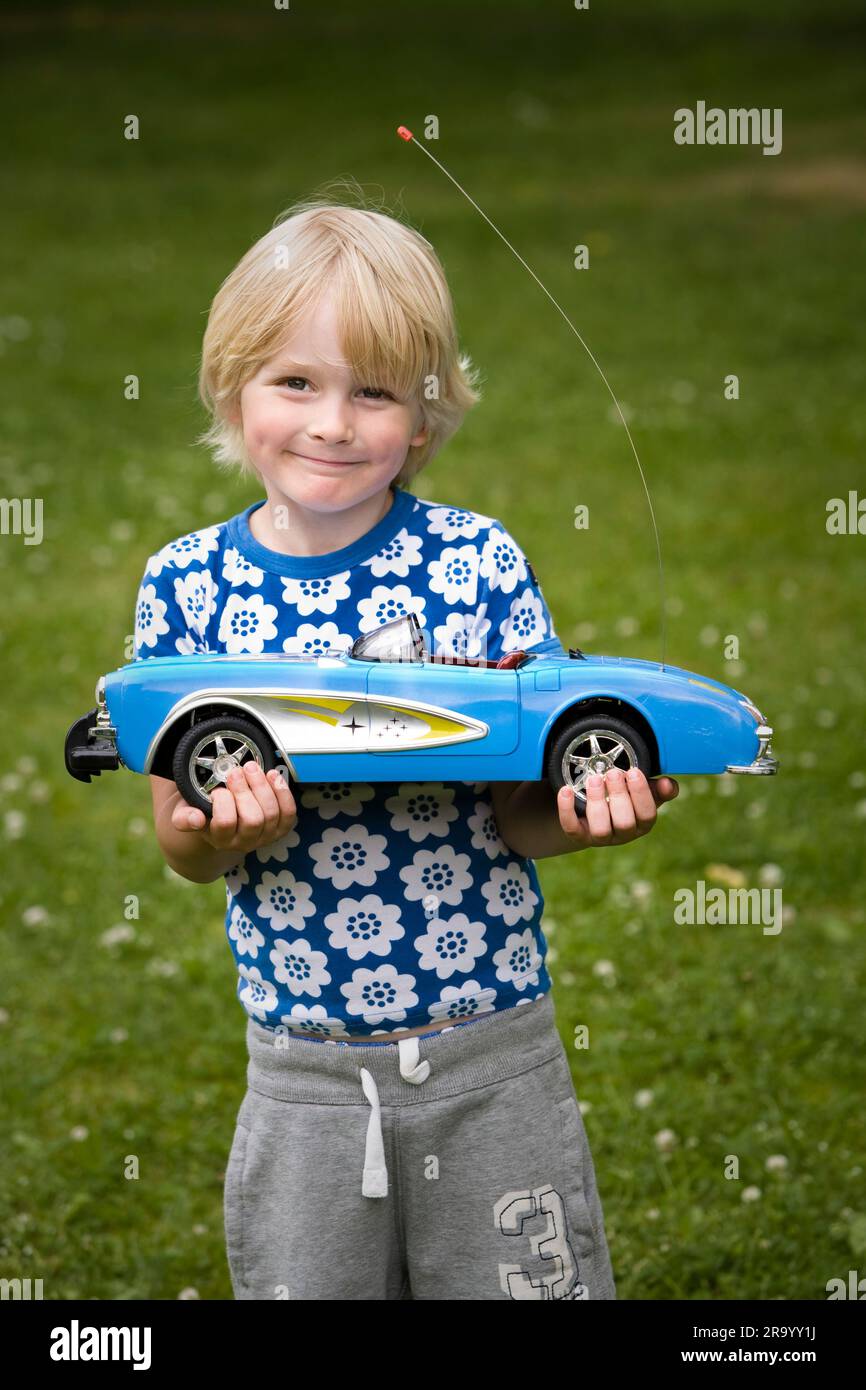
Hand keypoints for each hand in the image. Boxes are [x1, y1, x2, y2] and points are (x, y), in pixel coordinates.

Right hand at [170, 762, 297, 853]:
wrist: (219, 819)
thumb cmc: (203, 812)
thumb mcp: (185, 813)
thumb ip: (183, 818)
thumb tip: (195, 819)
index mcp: (220, 840)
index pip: (225, 823)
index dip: (223, 801)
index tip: (217, 789)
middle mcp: (243, 843)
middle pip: (253, 819)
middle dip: (245, 790)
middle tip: (236, 771)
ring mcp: (264, 837)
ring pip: (271, 813)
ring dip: (262, 786)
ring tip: (250, 768)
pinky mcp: (280, 829)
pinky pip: (288, 812)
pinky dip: (282, 791)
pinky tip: (271, 775)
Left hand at [555, 768, 678, 846]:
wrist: (594, 809)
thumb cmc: (624, 797)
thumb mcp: (643, 791)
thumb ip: (657, 788)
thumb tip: (669, 785)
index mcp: (642, 823)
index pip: (647, 815)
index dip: (642, 794)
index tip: (633, 772)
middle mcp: (623, 834)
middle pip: (624, 823)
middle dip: (619, 797)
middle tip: (612, 773)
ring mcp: (601, 838)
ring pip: (601, 829)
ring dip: (597, 802)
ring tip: (594, 779)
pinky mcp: (579, 835)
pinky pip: (571, 828)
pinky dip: (567, 810)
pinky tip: (565, 790)